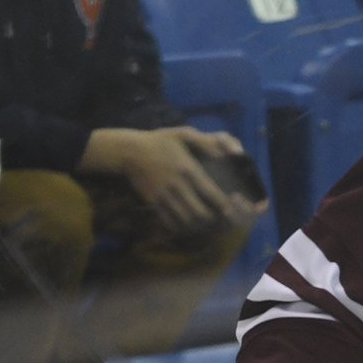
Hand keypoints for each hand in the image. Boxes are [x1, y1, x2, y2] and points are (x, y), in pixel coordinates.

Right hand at [79, 126, 240, 232]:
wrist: (129, 151)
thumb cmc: (161, 141)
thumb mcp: (184, 134)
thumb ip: (206, 143)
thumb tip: (226, 154)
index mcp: (187, 169)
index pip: (210, 193)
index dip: (224, 205)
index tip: (232, 207)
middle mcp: (176, 185)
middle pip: (199, 213)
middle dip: (215, 220)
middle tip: (223, 219)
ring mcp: (163, 196)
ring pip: (185, 221)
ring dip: (200, 226)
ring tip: (210, 224)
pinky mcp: (153, 203)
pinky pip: (169, 222)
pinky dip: (183, 228)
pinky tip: (191, 224)